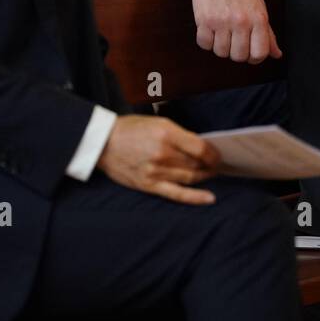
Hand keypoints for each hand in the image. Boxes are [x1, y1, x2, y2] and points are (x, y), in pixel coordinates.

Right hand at [97, 115, 219, 204]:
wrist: (102, 142)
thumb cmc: (130, 129)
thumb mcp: (157, 122)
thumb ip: (179, 135)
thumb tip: (200, 147)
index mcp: (166, 134)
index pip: (200, 148)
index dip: (213, 153)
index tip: (218, 154)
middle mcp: (163, 154)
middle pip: (197, 164)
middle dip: (210, 165)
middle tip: (217, 165)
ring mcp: (156, 171)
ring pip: (190, 178)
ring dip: (204, 177)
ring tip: (210, 174)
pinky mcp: (149, 185)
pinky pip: (177, 194)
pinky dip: (195, 197)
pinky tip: (209, 198)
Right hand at [186, 0, 282, 62]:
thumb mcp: (260, 9)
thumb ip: (268, 34)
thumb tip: (276, 54)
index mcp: (258, 19)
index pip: (259, 53)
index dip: (254, 57)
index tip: (249, 52)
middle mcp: (241, 21)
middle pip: (238, 56)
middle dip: (236, 52)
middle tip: (234, 41)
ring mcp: (221, 21)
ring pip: (220, 52)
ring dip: (220, 46)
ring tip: (222, 33)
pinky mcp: (204, 19)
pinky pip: (204, 44)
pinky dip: (206, 41)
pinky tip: (210, 30)